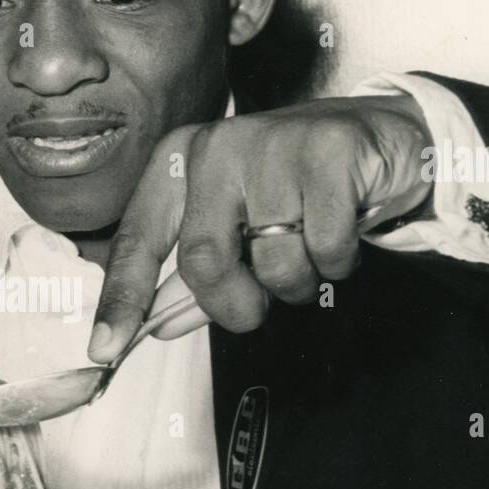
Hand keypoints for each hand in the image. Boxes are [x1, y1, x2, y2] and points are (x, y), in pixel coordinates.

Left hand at [89, 95, 432, 359]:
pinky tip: (345, 233)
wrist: (383, 139)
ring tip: (312, 252)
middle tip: (255, 313)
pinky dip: (338, 262)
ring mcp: (272, 144)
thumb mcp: (239, 227)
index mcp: (179, 161)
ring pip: (272, 260)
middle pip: (203, 259)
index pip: (139, 240)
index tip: (105, 349)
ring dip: (297, 284)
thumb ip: (197, 277)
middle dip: (233, 306)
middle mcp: (217, 146)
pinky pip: (325, 246)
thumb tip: (157, 323)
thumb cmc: (299, 188)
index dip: (123, 299)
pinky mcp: (329, 153)